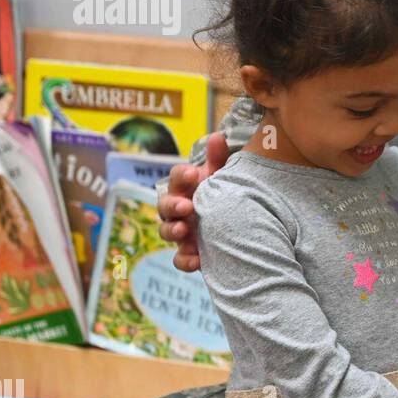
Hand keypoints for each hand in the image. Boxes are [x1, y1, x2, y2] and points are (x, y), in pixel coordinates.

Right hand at [157, 132, 227, 271]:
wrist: (232, 220)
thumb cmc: (221, 193)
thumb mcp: (221, 175)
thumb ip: (218, 158)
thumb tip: (217, 136)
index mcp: (184, 187)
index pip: (176, 177)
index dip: (182, 175)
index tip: (193, 173)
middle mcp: (176, 208)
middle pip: (165, 205)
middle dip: (173, 205)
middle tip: (186, 206)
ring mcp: (179, 230)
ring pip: (166, 231)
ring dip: (172, 231)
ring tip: (183, 230)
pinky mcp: (187, 251)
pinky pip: (180, 259)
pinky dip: (185, 261)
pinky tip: (197, 261)